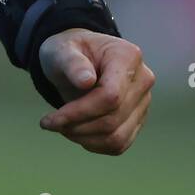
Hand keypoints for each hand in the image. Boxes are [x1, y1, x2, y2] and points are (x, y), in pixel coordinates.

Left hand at [37, 28, 154, 154]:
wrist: (77, 60)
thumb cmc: (69, 52)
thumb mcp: (62, 50)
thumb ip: (72, 62)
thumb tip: (86, 81)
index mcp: (128, 56)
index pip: (111, 95)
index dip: (81, 111)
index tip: (53, 118)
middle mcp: (142, 80)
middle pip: (112, 118)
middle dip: (78, 126)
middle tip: (51, 123)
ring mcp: (143, 102)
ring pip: (117, 137)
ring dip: (84, 138)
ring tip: (62, 127)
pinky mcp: (137, 120)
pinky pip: (119, 144)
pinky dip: (94, 144)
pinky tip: (76, 132)